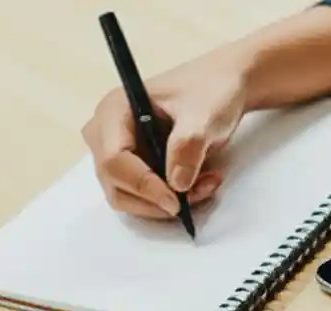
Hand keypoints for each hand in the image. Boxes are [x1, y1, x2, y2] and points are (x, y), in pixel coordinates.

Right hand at [81, 47, 249, 218]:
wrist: (224, 86)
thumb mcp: (204, 116)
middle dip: (156, 198)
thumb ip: (187, 147)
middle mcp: (107, 132)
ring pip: (127, 196)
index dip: (142, 185)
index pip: (113, 159)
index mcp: (115, 110)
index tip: (175, 201)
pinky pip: (141, 196)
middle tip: (198, 193)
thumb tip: (176, 184)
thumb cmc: (211, 91)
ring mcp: (116, 150)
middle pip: (115, 183)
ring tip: (204, 186)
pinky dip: (167, 199)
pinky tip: (197, 184)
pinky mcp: (132, 166)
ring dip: (163, 203)